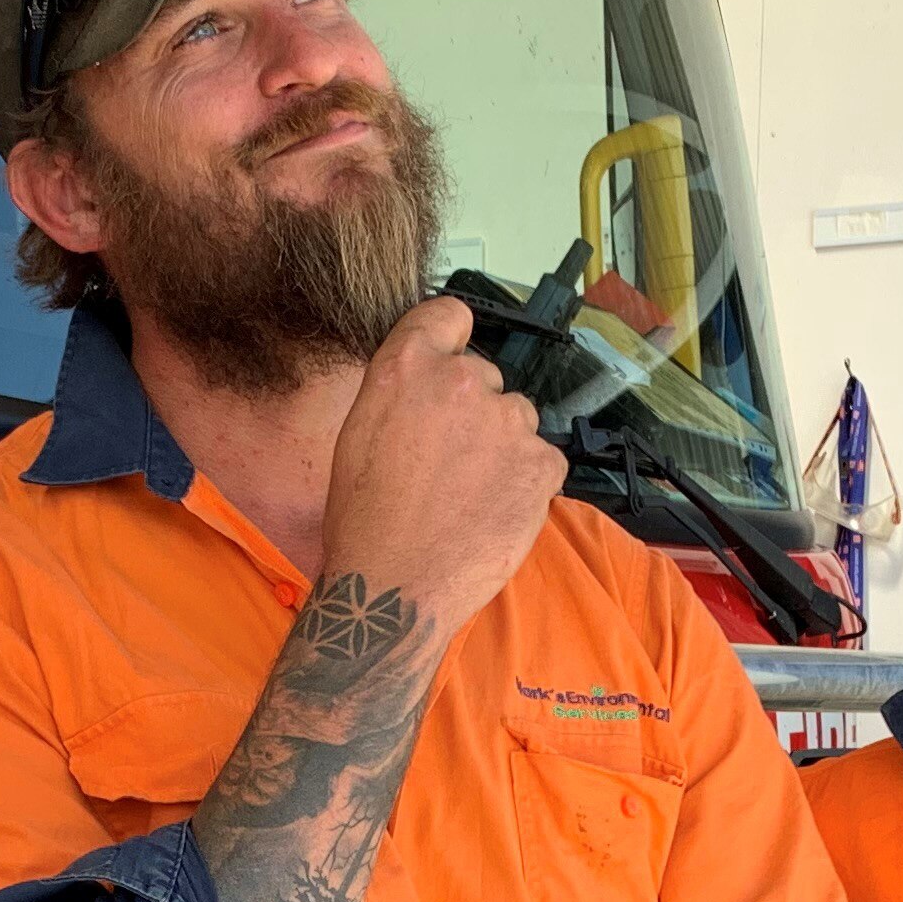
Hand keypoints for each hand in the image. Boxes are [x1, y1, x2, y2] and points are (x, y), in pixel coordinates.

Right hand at [318, 299, 565, 636]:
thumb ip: (400, 392)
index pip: (449, 313)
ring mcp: (507, 421)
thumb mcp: (360, 433)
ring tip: (467, 495)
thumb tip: (428, 380)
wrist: (395, 587)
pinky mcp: (542, 462)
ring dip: (501, 447)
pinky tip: (492, 511)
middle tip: (448, 462)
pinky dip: (525, 482)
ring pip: (516, 419)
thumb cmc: (366, 521)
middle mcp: (461, 381)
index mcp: (406, 367)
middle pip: (485, 377)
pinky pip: (542, 459)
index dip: (452, 338)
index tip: (452, 360)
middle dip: (473, 411)